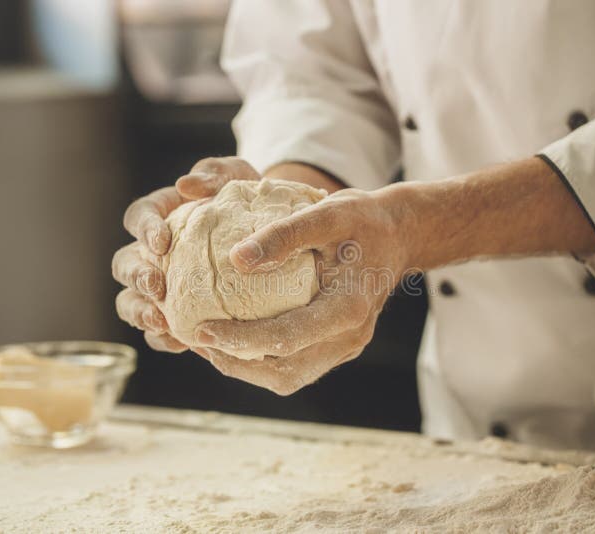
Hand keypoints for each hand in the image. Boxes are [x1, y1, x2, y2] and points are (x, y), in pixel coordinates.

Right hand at [112, 157, 260, 351]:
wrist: (273, 235)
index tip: (162, 241)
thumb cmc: (248, 200)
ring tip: (161, 321)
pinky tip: (182, 343)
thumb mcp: (237, 177)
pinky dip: (165, 339)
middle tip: (158, 286)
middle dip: (136, 277)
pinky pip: (158, 333)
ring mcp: (162, 287)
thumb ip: (215, 173)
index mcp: (160, 217)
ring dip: (139, 313)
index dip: (144, 229)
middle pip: (125, 265)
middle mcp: (152, 254)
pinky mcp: (178, 316)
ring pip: (130, 302)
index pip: (137, 218)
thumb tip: (186, 185)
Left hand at [193, 188, 410, 393]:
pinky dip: (262, 359)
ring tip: (208, 345)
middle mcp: (350, 337)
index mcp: (349, 308)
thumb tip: (235, 259)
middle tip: (196, 341)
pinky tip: (235, 338)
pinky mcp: (337, 346)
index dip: (240, 340)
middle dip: (236, 363)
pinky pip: (296, 365)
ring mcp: (346, 347)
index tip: (201, 329)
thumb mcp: (327, 213)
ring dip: (245, 367)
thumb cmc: (362, 219)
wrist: (398, 235)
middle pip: (285, 372)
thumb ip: (285, 234)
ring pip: (289, 377)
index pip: (287, 338)